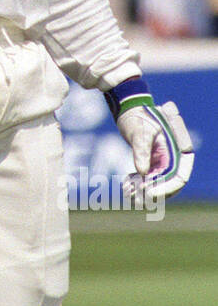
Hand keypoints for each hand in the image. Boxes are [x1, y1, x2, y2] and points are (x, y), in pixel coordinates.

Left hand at [108, 82, 193, 207]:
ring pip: (158, 184)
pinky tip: (125, 185)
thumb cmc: (137, 116)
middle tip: (134, 196)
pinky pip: (148, 180)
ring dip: (143, 192)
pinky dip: (138, 185)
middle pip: (170, 184)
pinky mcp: (152, 163)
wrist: (128, 109)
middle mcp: (174, 157)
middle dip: (153, 193)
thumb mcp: (140, 132)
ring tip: (126, 191)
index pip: (181, 175)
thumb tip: (142, 173)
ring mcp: (164, 161)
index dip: (167, 188)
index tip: (148, 192)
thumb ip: (142, 151)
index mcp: (178, 148)